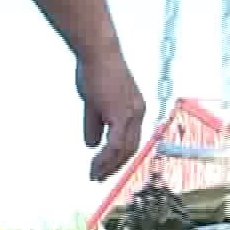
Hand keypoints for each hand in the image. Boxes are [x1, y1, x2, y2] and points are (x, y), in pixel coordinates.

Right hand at [76, 48, 146, 181]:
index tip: (104, 167)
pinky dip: (106, 158)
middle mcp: (138, 113)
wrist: (97, 51)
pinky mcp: (122, 114)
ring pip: (124, 150)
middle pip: (130, 149)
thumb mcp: (93, 102)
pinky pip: (116, 144)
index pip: (130, 139)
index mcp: (134, 109)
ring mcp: (132, 114)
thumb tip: (91, 144)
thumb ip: (95, 124)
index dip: (118, 156)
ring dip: (108, 166)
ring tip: (94, 176)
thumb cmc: (94, 71)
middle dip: (115, 166)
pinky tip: (96, 166)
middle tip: (99, 178)